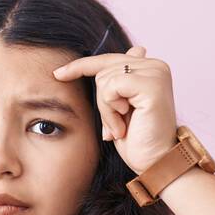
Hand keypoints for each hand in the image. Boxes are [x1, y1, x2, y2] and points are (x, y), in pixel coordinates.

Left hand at [52, 45, 178, 175]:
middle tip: (115, 126)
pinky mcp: (152, 85)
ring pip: (104, 79)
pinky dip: (110, 110)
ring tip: (122, 127)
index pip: (107, 59)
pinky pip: (111, 87)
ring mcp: (156, 73)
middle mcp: (155, 66)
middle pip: (102, 69)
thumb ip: (122, 81)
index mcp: (150, 68)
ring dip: (106, 109)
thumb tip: (135, 50)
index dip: (81, 66)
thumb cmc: (138, 140)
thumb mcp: (122, 107)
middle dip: (101, 101)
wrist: (154, 164)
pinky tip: (123, 126)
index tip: (58, 74)